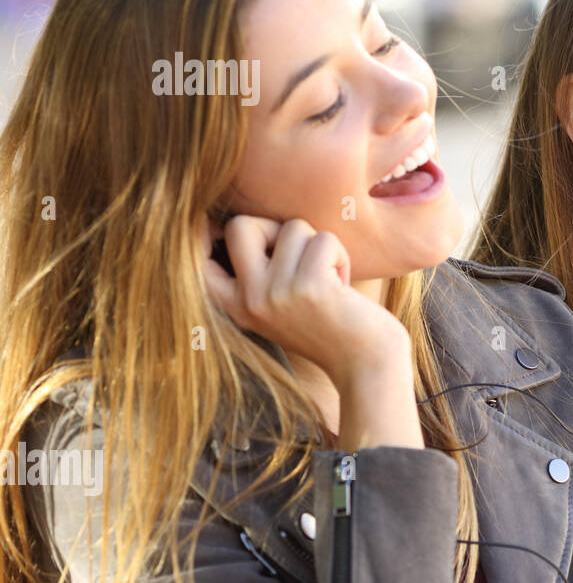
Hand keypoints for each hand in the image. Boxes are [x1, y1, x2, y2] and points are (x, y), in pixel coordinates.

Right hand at [200, 213, 408, 383]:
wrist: (365, 362)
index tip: (219, 231)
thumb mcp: (279, 305)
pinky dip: (340, 255)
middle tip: (300, 253)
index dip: (203, 234)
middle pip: (239, 226)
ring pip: (293, 227)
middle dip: (276, 227)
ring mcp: (276, 293)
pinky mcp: (309, 286)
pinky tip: (342, 285)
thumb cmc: (327, 326)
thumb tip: (244, 220)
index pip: (196, 260)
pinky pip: (323, 240)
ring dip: (320, 246)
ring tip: (328, 278)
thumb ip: (257, 273)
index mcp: (235, 305)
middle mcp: (248, 300)